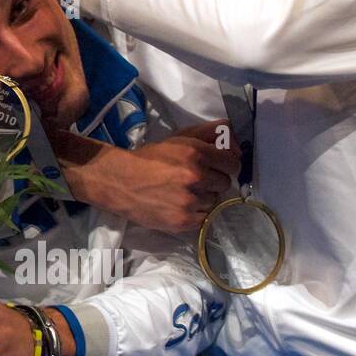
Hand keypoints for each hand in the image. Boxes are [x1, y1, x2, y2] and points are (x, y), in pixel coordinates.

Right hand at [64, 120, 241, 232]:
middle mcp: (195, 176)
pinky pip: (204, 218)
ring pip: (214, 201)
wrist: (119, 181)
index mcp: (196, 153)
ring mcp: (190, 201)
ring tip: (184, 192)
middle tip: (196, 179)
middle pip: (225, 183)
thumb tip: (236, 144)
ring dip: (203, 197)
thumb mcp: (178, 138)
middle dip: (213, 181)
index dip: (226, 165)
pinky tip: (180, 205)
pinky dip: (195, 212)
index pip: (233, 163)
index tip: (217, 167)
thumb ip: (209, 134)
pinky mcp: (183, 221)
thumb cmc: (149, 158)